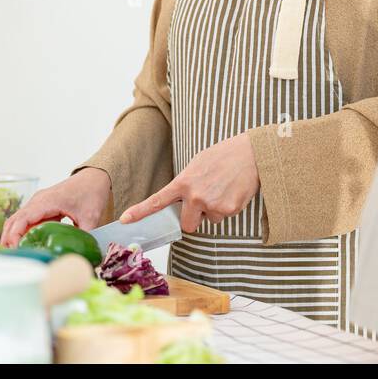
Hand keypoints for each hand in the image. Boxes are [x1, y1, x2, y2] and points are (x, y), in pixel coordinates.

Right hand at [0, 167, 110, 247]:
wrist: (95, 177)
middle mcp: (38, 200)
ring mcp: (38, 202)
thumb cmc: (91, 192)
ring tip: (19, 253)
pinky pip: (27, 219)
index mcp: (47, 201)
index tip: (16, 250)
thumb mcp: (91, 217)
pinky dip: (23, 231)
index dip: (15, 235)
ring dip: (14, 235)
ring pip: (18, 220)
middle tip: (14, 256)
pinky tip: (28, 244)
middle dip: (10, 238)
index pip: (23, 219)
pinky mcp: (41, 206)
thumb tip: (79, 254)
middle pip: (15, 220)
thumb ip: (83, 236)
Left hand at [119, 132, 258, 232]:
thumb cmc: (225, 156)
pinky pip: (224, 217)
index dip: (140, 212)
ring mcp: (212, 204)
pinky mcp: (228, 210)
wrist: (252, 153)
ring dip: (214, 210)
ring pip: (209, 220)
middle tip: (207, 201)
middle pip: (187, 224)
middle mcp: (195, 196)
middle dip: (195, 218)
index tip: (125, 220)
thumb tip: (183, 200)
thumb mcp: (198, 164)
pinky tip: (234, 191)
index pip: (158, 200)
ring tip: (224, 189)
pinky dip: (228, 208)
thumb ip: (186, 184)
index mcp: (184, 182)